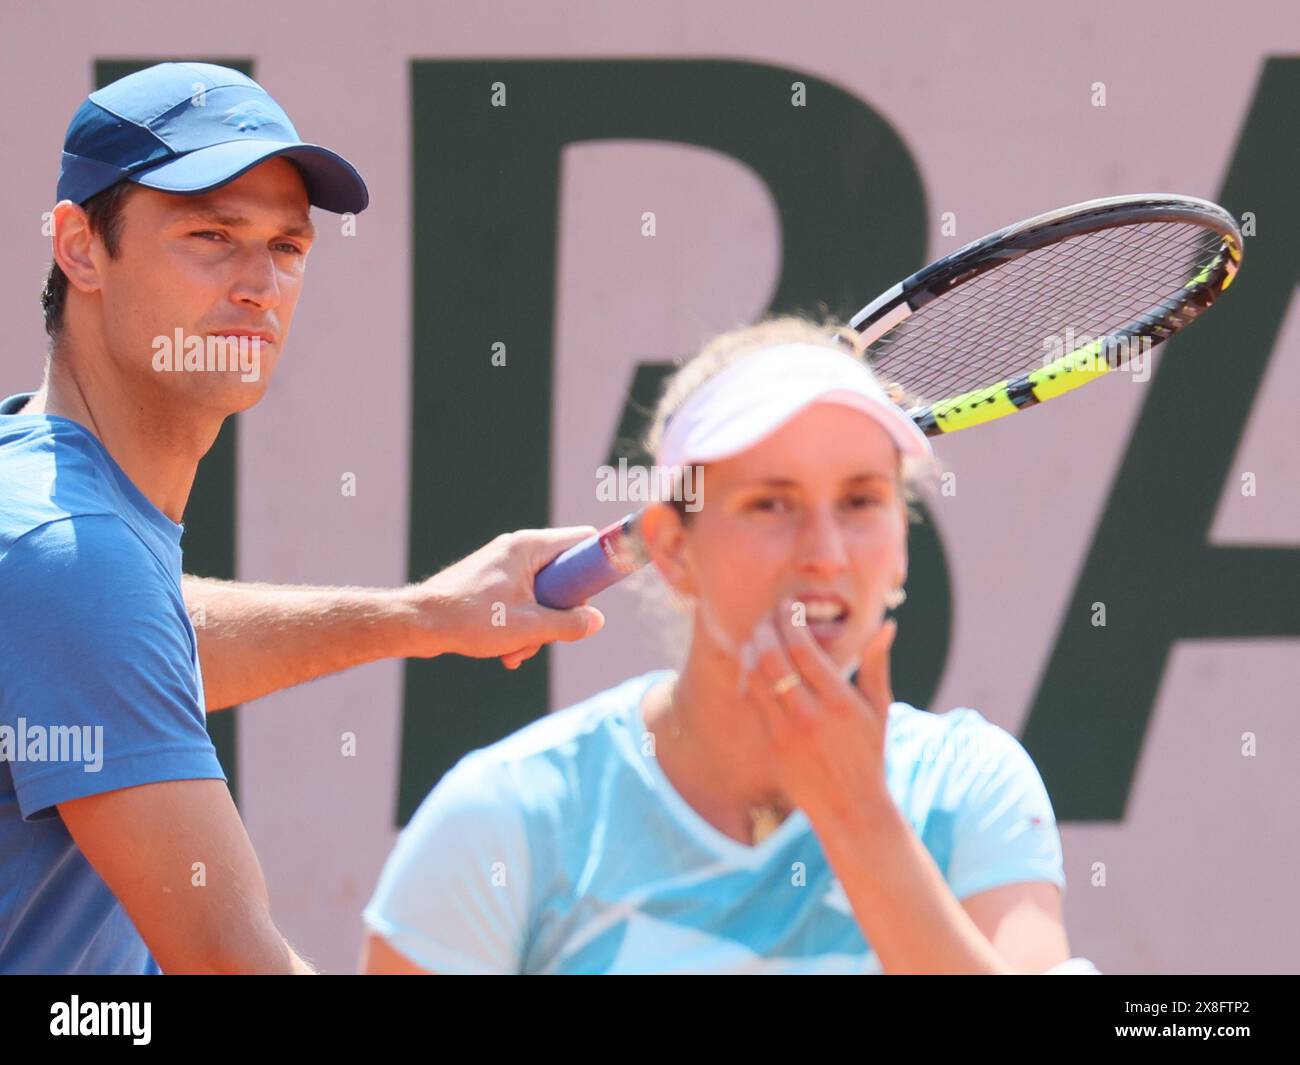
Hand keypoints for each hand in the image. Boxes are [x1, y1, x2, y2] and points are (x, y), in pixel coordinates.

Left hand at [401, 527, 604, 666]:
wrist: (417, 624)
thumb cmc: (469, 619)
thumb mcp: (528, 626)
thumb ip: (568, 624)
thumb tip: (596, 621)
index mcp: (528, 547)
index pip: (581, 541)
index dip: (596, 566)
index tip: (596, 596)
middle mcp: (517, 550)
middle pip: (564, 577)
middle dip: (559, 614)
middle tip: (547, 635)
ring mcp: (502, 566)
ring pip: (542, 596)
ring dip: (537, 628)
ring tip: (517, 650)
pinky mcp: (490, 584)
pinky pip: (521, 603)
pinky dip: (519, 628)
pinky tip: (505, 652)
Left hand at [742, 598, 895, 824]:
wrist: (850, 807)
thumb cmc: (869, 753)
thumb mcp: (879, 708)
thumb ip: (876, 664)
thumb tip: (887, 625)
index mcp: (840, 701)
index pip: (805, 648)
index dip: (791, 621)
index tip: (788, 606)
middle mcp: (811, 714)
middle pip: (773, 657)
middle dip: (766, 628)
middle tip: (767, 616)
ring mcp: (787, 730)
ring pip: (756, 676)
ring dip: (752, 649)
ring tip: (757, 635)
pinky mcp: (772, 744)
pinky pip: (752, 700)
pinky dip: (748, 676)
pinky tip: (753, 664)